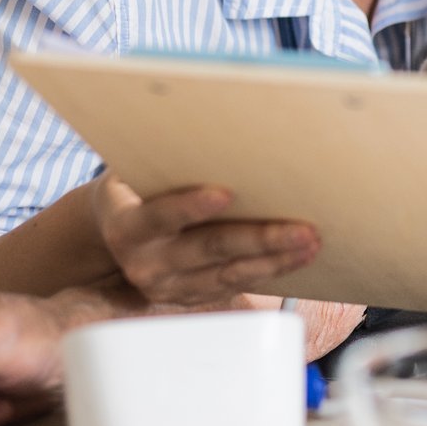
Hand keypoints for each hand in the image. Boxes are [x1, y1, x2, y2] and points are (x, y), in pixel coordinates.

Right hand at [94, 174, 320, 305]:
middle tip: (301, 229)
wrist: (117, 234)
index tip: (226, 194)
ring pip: (230, 274)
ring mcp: (170, 286)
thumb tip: (214, 128)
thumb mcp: (133, 171)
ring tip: (310, 243)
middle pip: (209, 249)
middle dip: (260, 238)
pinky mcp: (192, 297)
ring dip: (275, 260)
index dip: (192, 207)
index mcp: (127, 226)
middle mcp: (146, 263)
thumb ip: (164, 158)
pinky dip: (270, 271)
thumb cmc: (134, 189)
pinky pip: (236, 286)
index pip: (161, 216)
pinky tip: (297, 257)